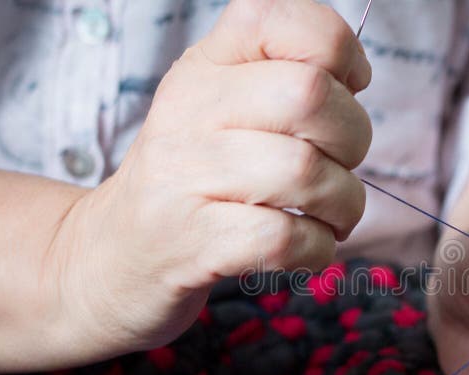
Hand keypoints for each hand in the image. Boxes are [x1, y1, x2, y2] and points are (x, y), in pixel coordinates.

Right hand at [45, 0, 371, 364]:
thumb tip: (353, 77)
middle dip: (354, 137)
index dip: (338, 49)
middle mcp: (191, 110)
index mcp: (206, 66)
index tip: (347, 88)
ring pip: (306, 171)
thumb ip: (279, 77)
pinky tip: (308, 247)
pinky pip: (286, 237)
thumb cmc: (195, 180)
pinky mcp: (195, 241)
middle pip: (308, 95)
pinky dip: (318, 248)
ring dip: (344, 203)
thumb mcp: (220, 109)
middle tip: (342, 164)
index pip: (279, 18)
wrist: (114, 256)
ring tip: (333, 215)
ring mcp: (186, 177)